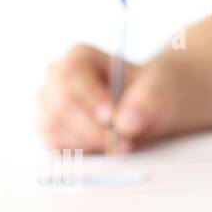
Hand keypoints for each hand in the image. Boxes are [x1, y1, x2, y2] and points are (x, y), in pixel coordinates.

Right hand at [37, 44, 177, 152]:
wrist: (156, 106)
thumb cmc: (156, 90)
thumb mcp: (162, 90)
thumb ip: (148, 101)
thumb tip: (126, 123)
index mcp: (80, 57)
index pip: (70, 76)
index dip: (89, 99)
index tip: (111, 118)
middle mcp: (56, 79)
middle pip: (60, 106)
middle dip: (92, 130)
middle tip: (124, 143)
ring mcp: (49, 107)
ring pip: (54, 130)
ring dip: (89, 144)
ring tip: (122, 145)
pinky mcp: (51, 132)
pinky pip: (55, 148)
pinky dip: (82, 153)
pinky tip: (106, 149)